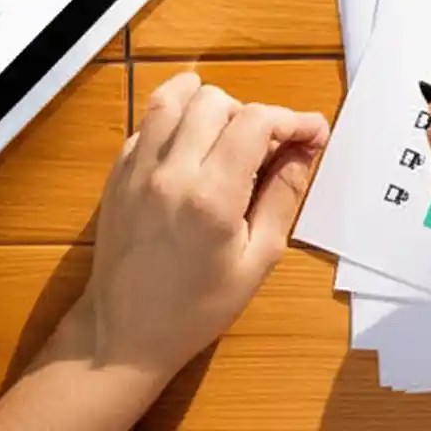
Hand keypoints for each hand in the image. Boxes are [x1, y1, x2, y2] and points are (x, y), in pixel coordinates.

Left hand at [82, 72, 329, 384]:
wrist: (123, 333)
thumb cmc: (197, 307)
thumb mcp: (257, 260)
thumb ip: (282, 197)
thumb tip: (304, 151)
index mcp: (211, 197)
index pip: (257, 122)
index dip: (293, 120)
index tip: (313, 134)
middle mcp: (170, 171)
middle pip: (217, 101)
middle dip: (253, 115)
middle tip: (268, 149)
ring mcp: (137, 167)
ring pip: (176, 97)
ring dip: (212, 106)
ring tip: (228, 137)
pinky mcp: (117, 171)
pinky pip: (150, 120)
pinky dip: (178, 120)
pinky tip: (193, 148)